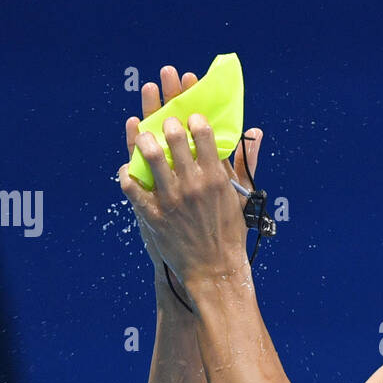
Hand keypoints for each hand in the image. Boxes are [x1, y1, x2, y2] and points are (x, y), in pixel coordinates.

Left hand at [119, 64, 263, 284]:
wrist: (215, 272)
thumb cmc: (230, 233)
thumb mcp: (242, 197)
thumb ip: (245, 162)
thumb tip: (255, 132)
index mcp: (217, 177)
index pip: (203, 133)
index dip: (193, 114)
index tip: (190, 111)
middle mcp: (194, 184)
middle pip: (175, 138)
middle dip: (166, 118)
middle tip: (162, 117)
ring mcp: (171, 199)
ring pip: (150, 156)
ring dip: (143, 139)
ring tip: (141, 134)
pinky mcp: (153, 216)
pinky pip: (132, 188)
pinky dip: (127, 175)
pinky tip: (127, 168)